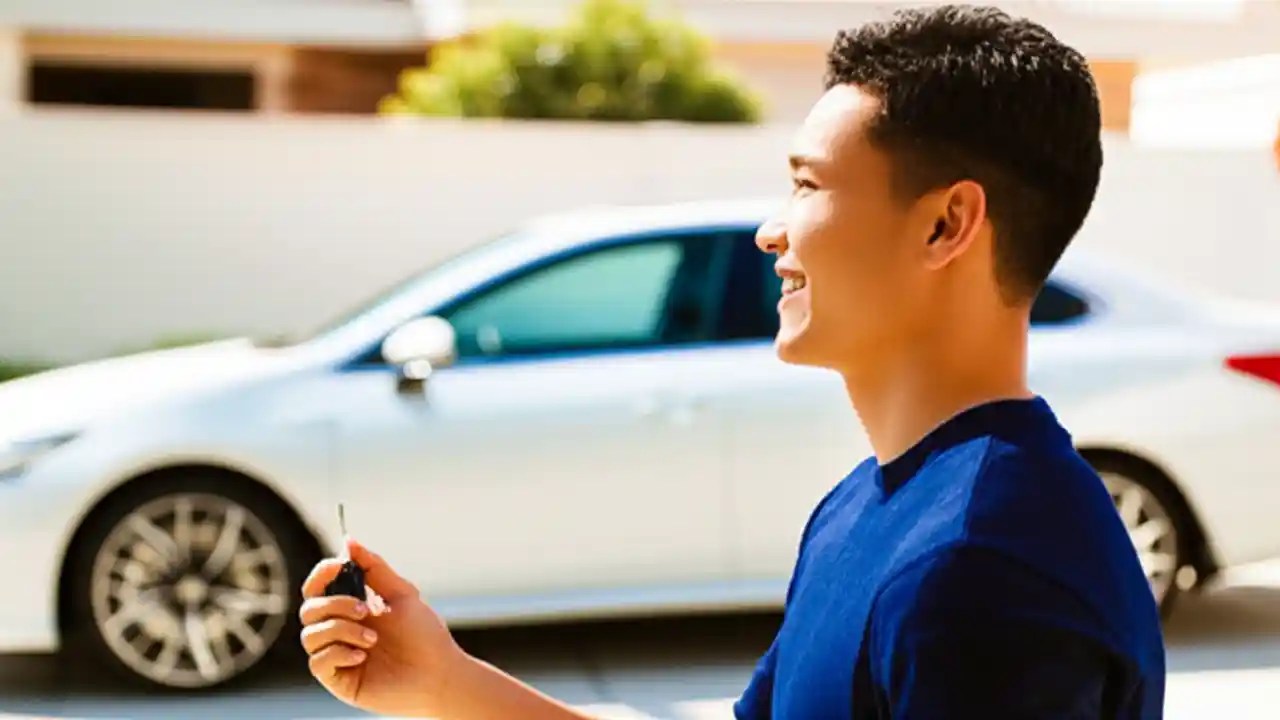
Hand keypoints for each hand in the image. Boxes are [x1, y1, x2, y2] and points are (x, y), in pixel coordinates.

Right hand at [300, 538, 464, 717]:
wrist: (439, 674)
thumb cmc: (425, 636)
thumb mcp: (401, 593)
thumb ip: (374, 567)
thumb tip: (349, 541)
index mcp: (353, 609)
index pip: (318, 589)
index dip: (321, 575)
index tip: (337, 565)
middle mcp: (341, 631)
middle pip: (309, 609)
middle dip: (336, 604)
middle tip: (367, 609)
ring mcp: (337, 655)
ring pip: (310, 635)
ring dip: (342, 630)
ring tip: (373, 638)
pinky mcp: (338, 680)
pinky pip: (317, 662)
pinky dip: (338, 653)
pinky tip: (363, 656)